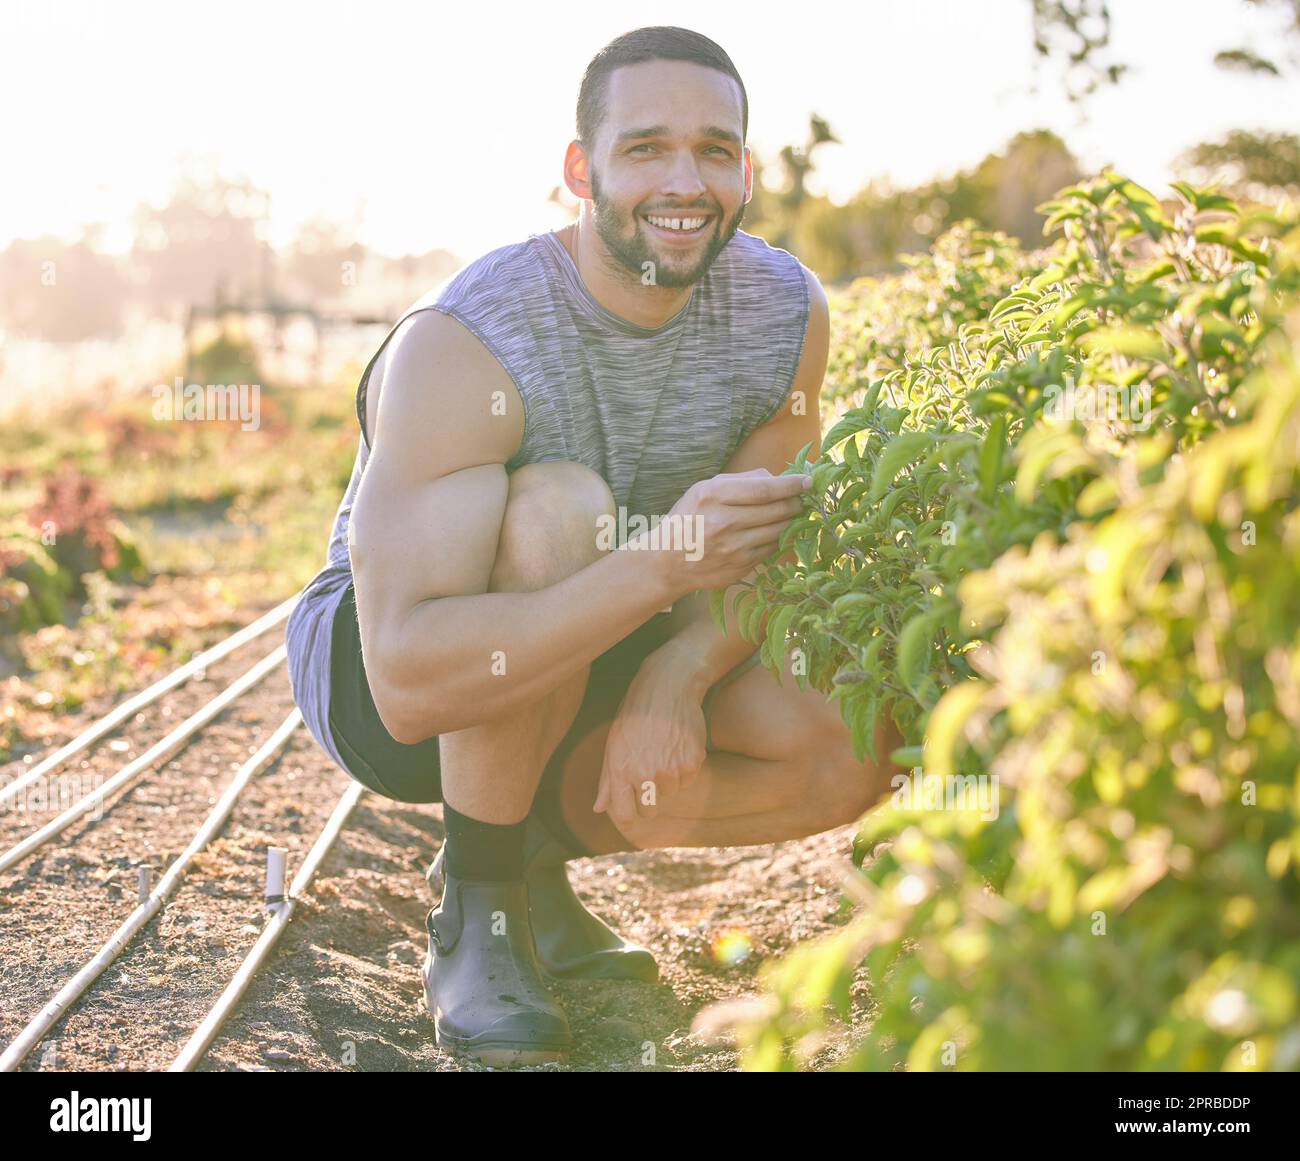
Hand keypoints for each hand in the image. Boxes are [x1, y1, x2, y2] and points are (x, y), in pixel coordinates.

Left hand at [593, 649, 708, 833]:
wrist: (666, 688)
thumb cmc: (635, 716)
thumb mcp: (613, 745)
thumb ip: (607, 781)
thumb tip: (598, 809)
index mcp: (621, 771)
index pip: (626, 814)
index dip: (629, 815)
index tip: (631, 811)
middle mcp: (645, 774)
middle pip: (650, 811)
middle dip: (649, 798)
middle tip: (649, 773)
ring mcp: (670, 770)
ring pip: (671, 793)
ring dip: (668, 779)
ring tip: (662, 750)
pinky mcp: (692, 763)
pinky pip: (687, 780)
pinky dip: (684, 768)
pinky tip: (676, 746)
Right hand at [635, 468, 811, 597]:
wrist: (667, 561)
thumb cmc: (688, 518)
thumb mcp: (704, 489)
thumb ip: (741, 480)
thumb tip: (777, 478)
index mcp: (713, 496)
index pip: (764, 489)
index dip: (791, 485)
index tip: (807, 481)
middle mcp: (723, 522)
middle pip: (776, 510)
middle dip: (795, 503)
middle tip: (801, 498)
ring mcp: (733, 548)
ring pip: (778, 531)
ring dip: (790, 521)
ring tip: (791, 513)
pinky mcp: (740, 566)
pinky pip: (771, 549)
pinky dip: (778, 539)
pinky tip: (775, 532)